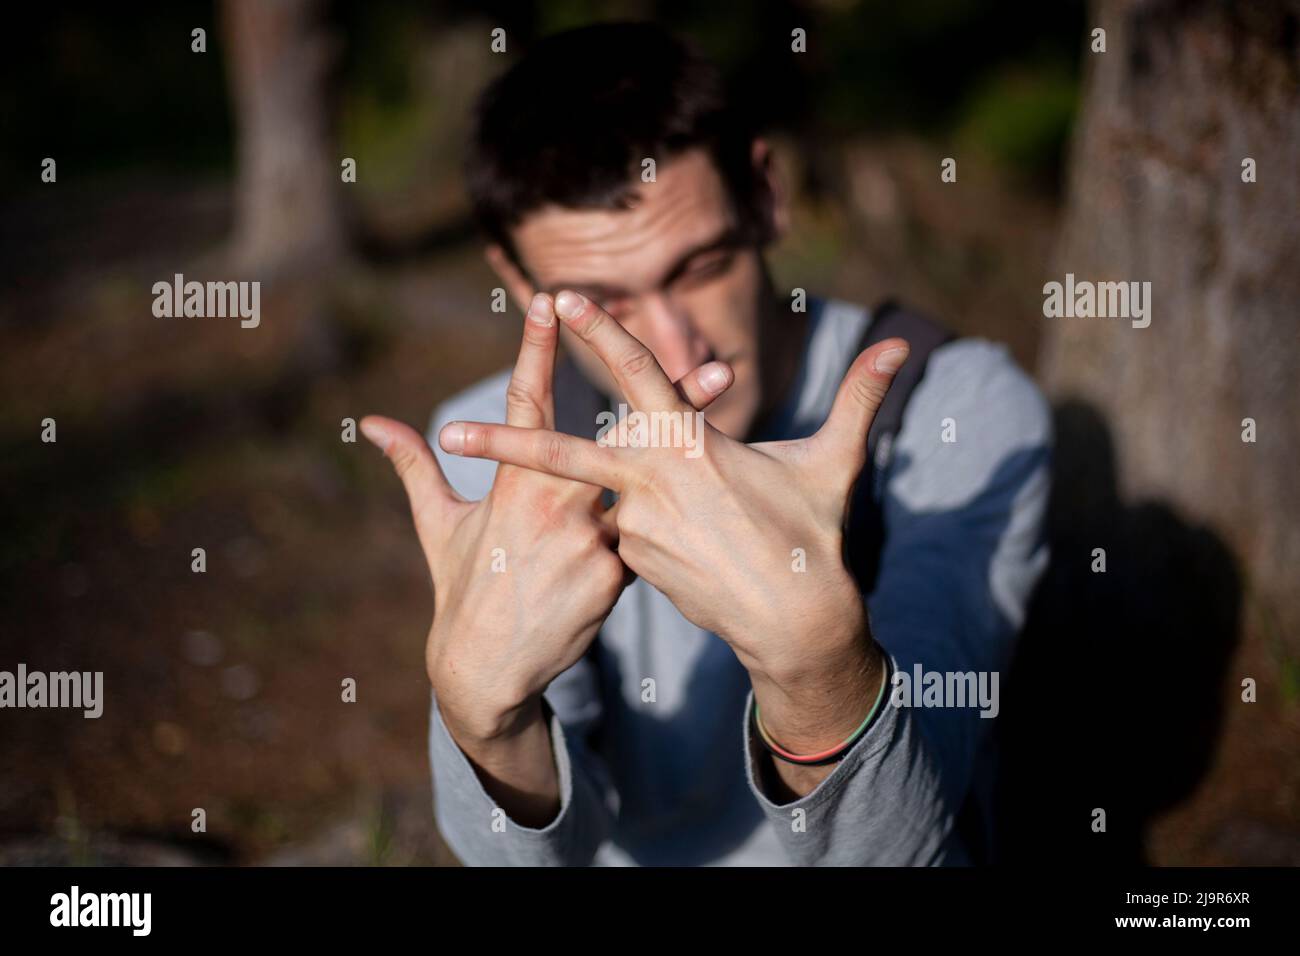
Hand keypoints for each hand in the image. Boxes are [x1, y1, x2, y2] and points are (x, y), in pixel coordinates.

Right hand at [361, 292, 734, 744]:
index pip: (527, 400)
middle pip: (621, 436)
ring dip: (686, 469)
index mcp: (513, 480)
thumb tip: (370, 422)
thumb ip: (413, 467)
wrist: (486, 669)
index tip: (552, 298)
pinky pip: (645, 542)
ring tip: (737, 444)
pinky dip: (658, 536)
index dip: (537, 347)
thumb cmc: (461, 587)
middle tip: (721, 370)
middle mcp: (555, 501)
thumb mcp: (436, 525)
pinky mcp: (614, 575)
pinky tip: (689, 542)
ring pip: (643, 492)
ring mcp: (589, 538)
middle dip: (672, 401)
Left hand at [438, 289, 908, 755]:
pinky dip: (645, 524)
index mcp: (691, 444)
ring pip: (616, 492)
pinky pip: (627, 530)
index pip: (638, 376)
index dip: (599, 334)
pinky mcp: (635, 565)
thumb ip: (859, 397)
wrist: (797, 623)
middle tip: (450, 431)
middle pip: (571, 452)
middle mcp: (653, 484)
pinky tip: (694, 547)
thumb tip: (903, 345)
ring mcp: (638, 530)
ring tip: (666, 511)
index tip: (558, 300)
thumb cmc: (816, 535)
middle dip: (508, 440)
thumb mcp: (834, 462)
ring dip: (622, 490)